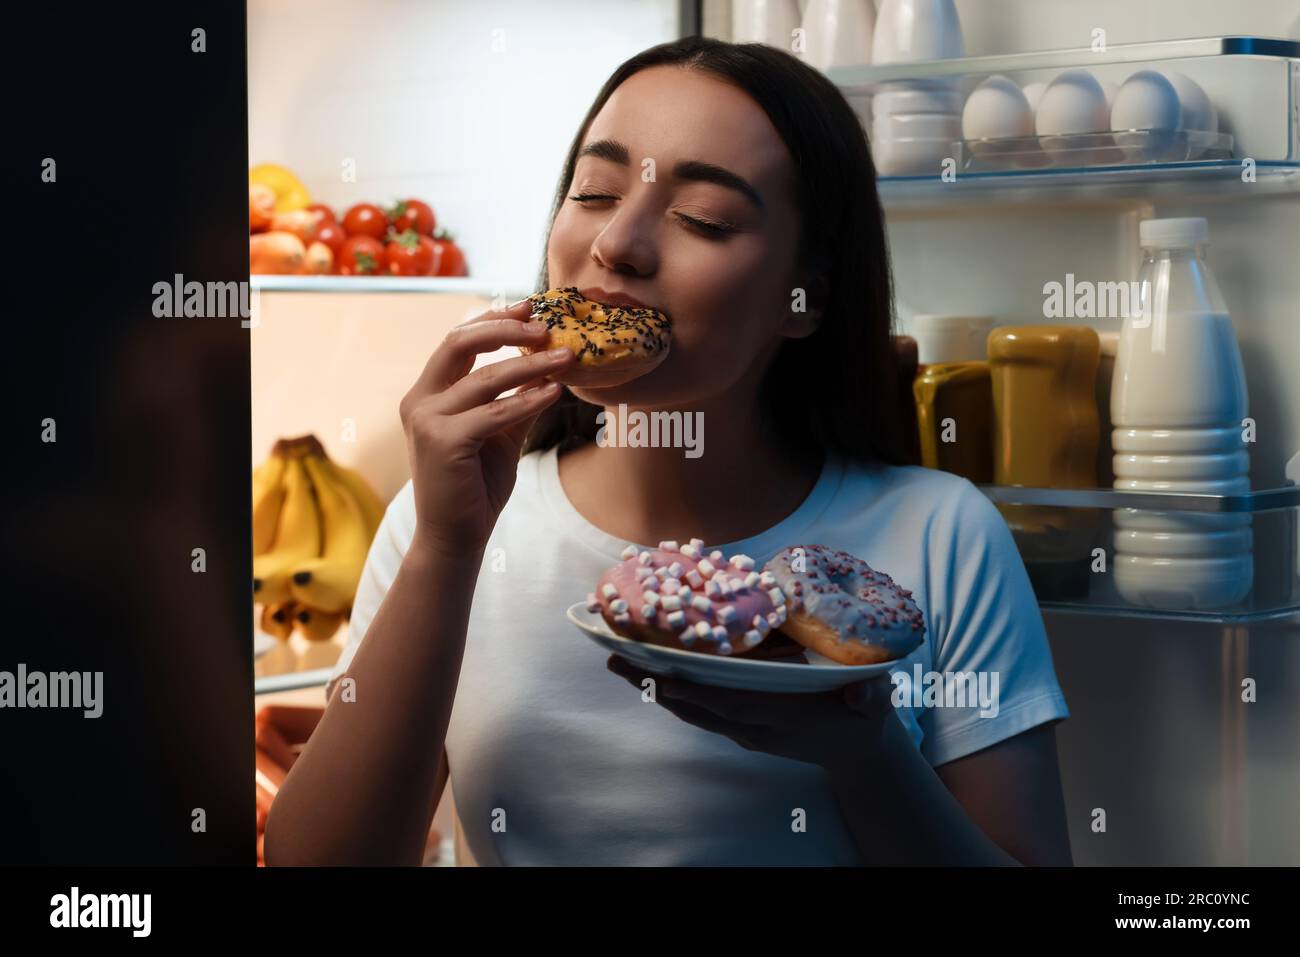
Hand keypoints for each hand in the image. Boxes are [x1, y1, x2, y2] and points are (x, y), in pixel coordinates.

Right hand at [399, 299, 574, 558]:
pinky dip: (528, 400)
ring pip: (485, 377)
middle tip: (545, 325)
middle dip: (506, 328)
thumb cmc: (475, 486)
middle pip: (460, 343)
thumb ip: (516, 399)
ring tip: (567, 356)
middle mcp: (419, 401)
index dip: (494, 320)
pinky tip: (555, 391)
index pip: (457, 341)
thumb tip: (549, 365)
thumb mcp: (500, 433)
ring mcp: (426, 420)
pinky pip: (495, 413)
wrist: (455, 537)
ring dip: (531, 364)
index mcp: (427, 393)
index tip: (530, 306)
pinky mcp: (443, 442)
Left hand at [606, 654, 896, 773]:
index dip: (702, 694)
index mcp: (782, 718)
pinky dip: (672, 692)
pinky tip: (647, 672)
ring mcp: (744, 729)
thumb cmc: (864, 717)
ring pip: (692, 710)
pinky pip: (700, 709)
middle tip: (618, 661)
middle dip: (659, 686)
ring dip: (654, 688)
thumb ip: (870, 698)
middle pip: (700, 708)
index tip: (668, 680)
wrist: (856, 750)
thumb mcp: (875, 705)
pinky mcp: (739, 725)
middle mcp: (755, 727)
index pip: (735, 705)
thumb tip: (862, 695)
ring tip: (617, 662)